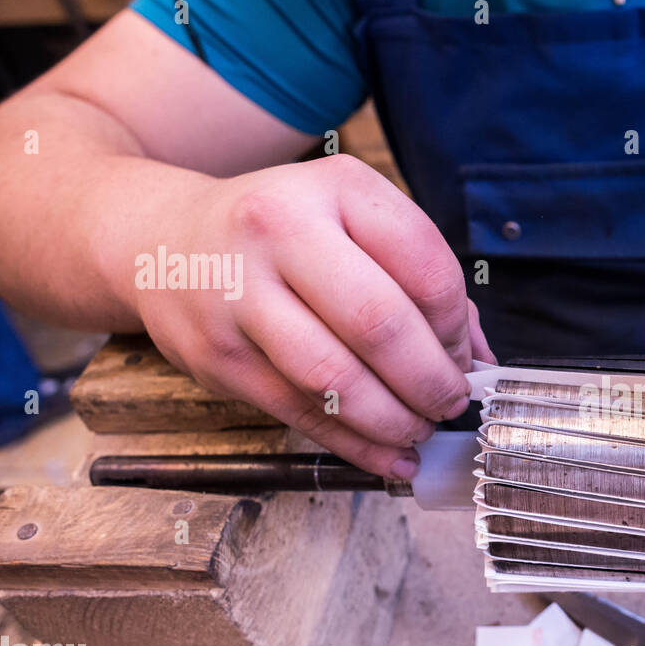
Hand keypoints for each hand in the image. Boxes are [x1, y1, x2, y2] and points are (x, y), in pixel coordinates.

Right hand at [126, 154, 493, 478]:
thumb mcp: (352, 223)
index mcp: (336, 188)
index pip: (425, 266)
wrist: (162, 242)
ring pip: (336, 377)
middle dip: (431, 380)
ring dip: (394, 420)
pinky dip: (356, 445)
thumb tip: (481, 359)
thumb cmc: (283, 236)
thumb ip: (421, 281)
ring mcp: (240, 294)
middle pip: (381, 324)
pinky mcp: (217, 355)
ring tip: (420, 430)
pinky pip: (300, 413)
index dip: (457, 328)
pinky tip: (389, 457)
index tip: (466, 358)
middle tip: (451, 403)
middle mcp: (281, 230)